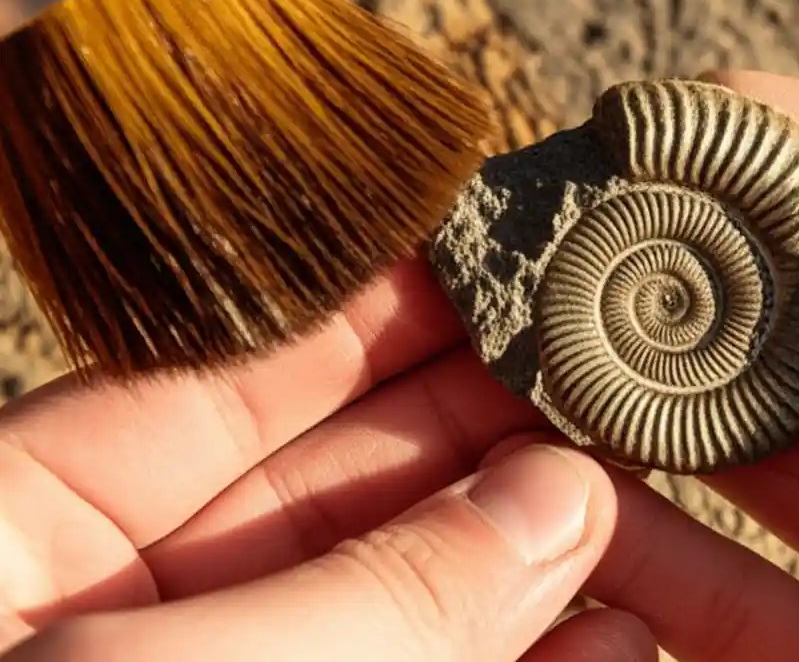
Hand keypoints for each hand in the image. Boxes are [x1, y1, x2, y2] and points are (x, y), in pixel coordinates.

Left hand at [0, 262, 655, 660]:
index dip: (373, 317)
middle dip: (486, 443)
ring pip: (398, 604)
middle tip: (610, 396)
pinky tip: (611, 641)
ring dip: (531, 569)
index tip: (500, 272)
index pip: (222, 385)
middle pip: (340, 492)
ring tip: (639, 522)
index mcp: (18, 545)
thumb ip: (375, 594)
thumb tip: (556, 501)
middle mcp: (122, 614)